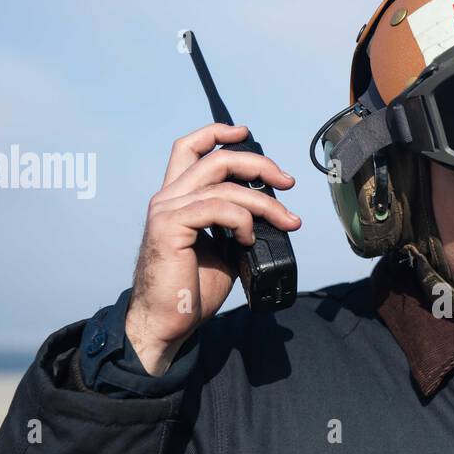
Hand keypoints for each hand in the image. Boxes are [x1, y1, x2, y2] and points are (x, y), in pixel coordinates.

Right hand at [124, 123, 300, 374]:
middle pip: (217, 158)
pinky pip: (217, 208)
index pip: (190, 148)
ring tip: (286, 223)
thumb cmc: (193, 289)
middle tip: (288, 183)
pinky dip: (242, 220)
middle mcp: (168, 197)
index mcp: (178, 198)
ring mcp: (166, 210)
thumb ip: (238, 225)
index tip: (246, 132)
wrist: (168, 321)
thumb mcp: (224, 250)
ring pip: (224, 185)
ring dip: (264, 202)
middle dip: (259, 165)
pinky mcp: (169, 226)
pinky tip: (248, 239)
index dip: (217, 133)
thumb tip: (273, 215)